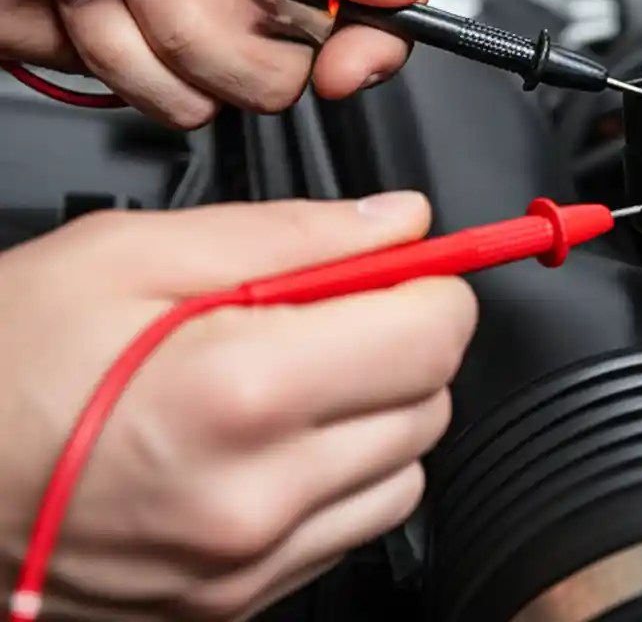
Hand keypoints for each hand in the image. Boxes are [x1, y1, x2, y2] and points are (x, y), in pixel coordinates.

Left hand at [0, 0, 431, 127]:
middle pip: (303, 61)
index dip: (368, 44)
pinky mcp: (155, 64)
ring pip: (239, 94)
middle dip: (221, 22)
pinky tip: (90, 7)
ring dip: (159, 37)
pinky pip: (177, 109)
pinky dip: (121, 61)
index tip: (339, 66)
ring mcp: (204, 22)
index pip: (381, 2)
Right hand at [0, 192, 476, 620]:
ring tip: (289, 381)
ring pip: (405, 467)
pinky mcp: (239, 602)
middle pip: (431, 400)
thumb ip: (291, 234)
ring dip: (377, 412)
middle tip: (327, 316)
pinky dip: (342, 475)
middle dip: (402, 343)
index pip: (434, 334)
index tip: (399, 269)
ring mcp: (251, 563)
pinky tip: (271, 442)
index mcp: (240, 392)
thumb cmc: (1, 365)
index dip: (430, 285)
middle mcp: (259, 496)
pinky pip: (353, 525)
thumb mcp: (131, 254)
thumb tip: (399, 221)